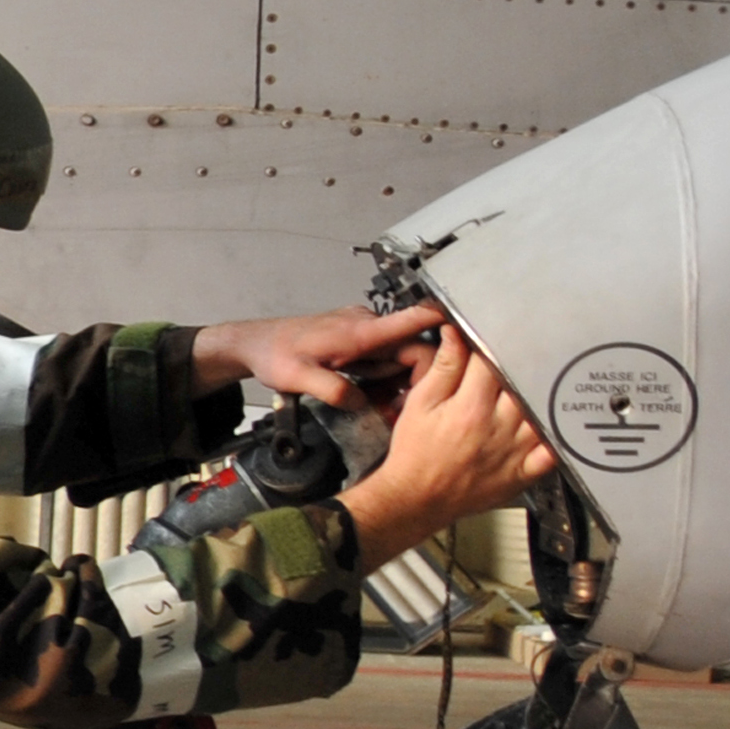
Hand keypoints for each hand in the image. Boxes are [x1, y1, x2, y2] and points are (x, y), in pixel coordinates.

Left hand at [192, 301, 443, 407]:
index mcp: (359, 331)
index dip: (445, 322)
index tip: (474, 330)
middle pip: (414, 349)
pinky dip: (383, 379)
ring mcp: (364, 333)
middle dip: (415, 380)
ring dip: (396, 382)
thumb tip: (362, 403)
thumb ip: (334, 391)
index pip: (412, 319)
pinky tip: (368, 394)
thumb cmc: (274, 354)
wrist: (255, 343)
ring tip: (379, 405)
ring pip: (399, 358)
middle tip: (398, 409)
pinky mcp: (359, 343)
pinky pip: (384, 361)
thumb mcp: (299, 378)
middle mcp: (367, 327)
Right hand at [336, 323, 554, 569]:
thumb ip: (443, 368)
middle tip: (509, 364)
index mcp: (471, 407)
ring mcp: (516, 450)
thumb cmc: (415, 453)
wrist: (416, 498)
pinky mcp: (524, 471)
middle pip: (523, 383)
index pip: (493, 362)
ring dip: (538, 395)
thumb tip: (455, 336)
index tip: (485, 345)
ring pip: (542, 411)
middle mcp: (499, 427)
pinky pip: (554, 451)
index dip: (489, 347)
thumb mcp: (420, 404)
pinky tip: (552, 422)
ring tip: (526, 388)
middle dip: (516, 368)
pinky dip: (558, 436)